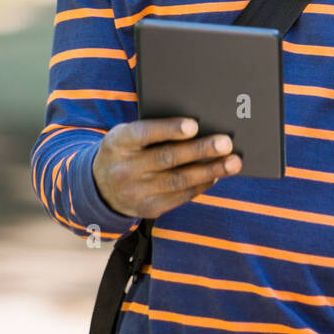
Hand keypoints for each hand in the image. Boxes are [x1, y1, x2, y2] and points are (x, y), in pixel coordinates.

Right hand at [91, 117, 242, 218]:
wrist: (100, 187)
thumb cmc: (126, 151)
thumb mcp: (127, 135)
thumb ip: (154, 130)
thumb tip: (198, 128)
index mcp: (118, 143)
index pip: (144, 134)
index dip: (169, 129)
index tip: (194, 125)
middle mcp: (124, 169)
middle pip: (167, 158)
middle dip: (200, 150)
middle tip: (226, 143)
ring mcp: (135, 192)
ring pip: (178, 180)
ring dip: (210, 171)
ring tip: (233, 162)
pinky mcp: (148, 209)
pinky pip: (180, 196)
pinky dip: (201, 185)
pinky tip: (216, 175)